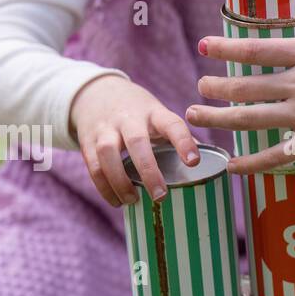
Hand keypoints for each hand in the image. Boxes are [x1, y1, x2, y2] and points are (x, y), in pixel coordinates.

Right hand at [70, 75, 199, 205]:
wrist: (96, 93)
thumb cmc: (138, 113)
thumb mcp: (158, 116)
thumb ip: (177, 139)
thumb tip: (206, 166)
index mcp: (154, 112)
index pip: (171, 124)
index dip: (183, 142)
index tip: (193, 162)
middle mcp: (128, 118)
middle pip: (136, 141)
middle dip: (148, 170)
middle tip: (161, 196)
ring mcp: (105, 128)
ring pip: (107, 153)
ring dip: (120, 181)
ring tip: (133, 201)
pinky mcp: (87, 140)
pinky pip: (92, 166)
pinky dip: (104, 187)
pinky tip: (117, 202)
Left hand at [188, 6, 294, 171]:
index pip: (259, 48)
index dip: (228, 48)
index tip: (205, 47)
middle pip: (247, 84)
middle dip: (217, 87)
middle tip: (199, 88)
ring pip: (250, 117)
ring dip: (218, 118)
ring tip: (195, 118)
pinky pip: (274, 154)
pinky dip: (250, 162)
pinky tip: (231, 165)